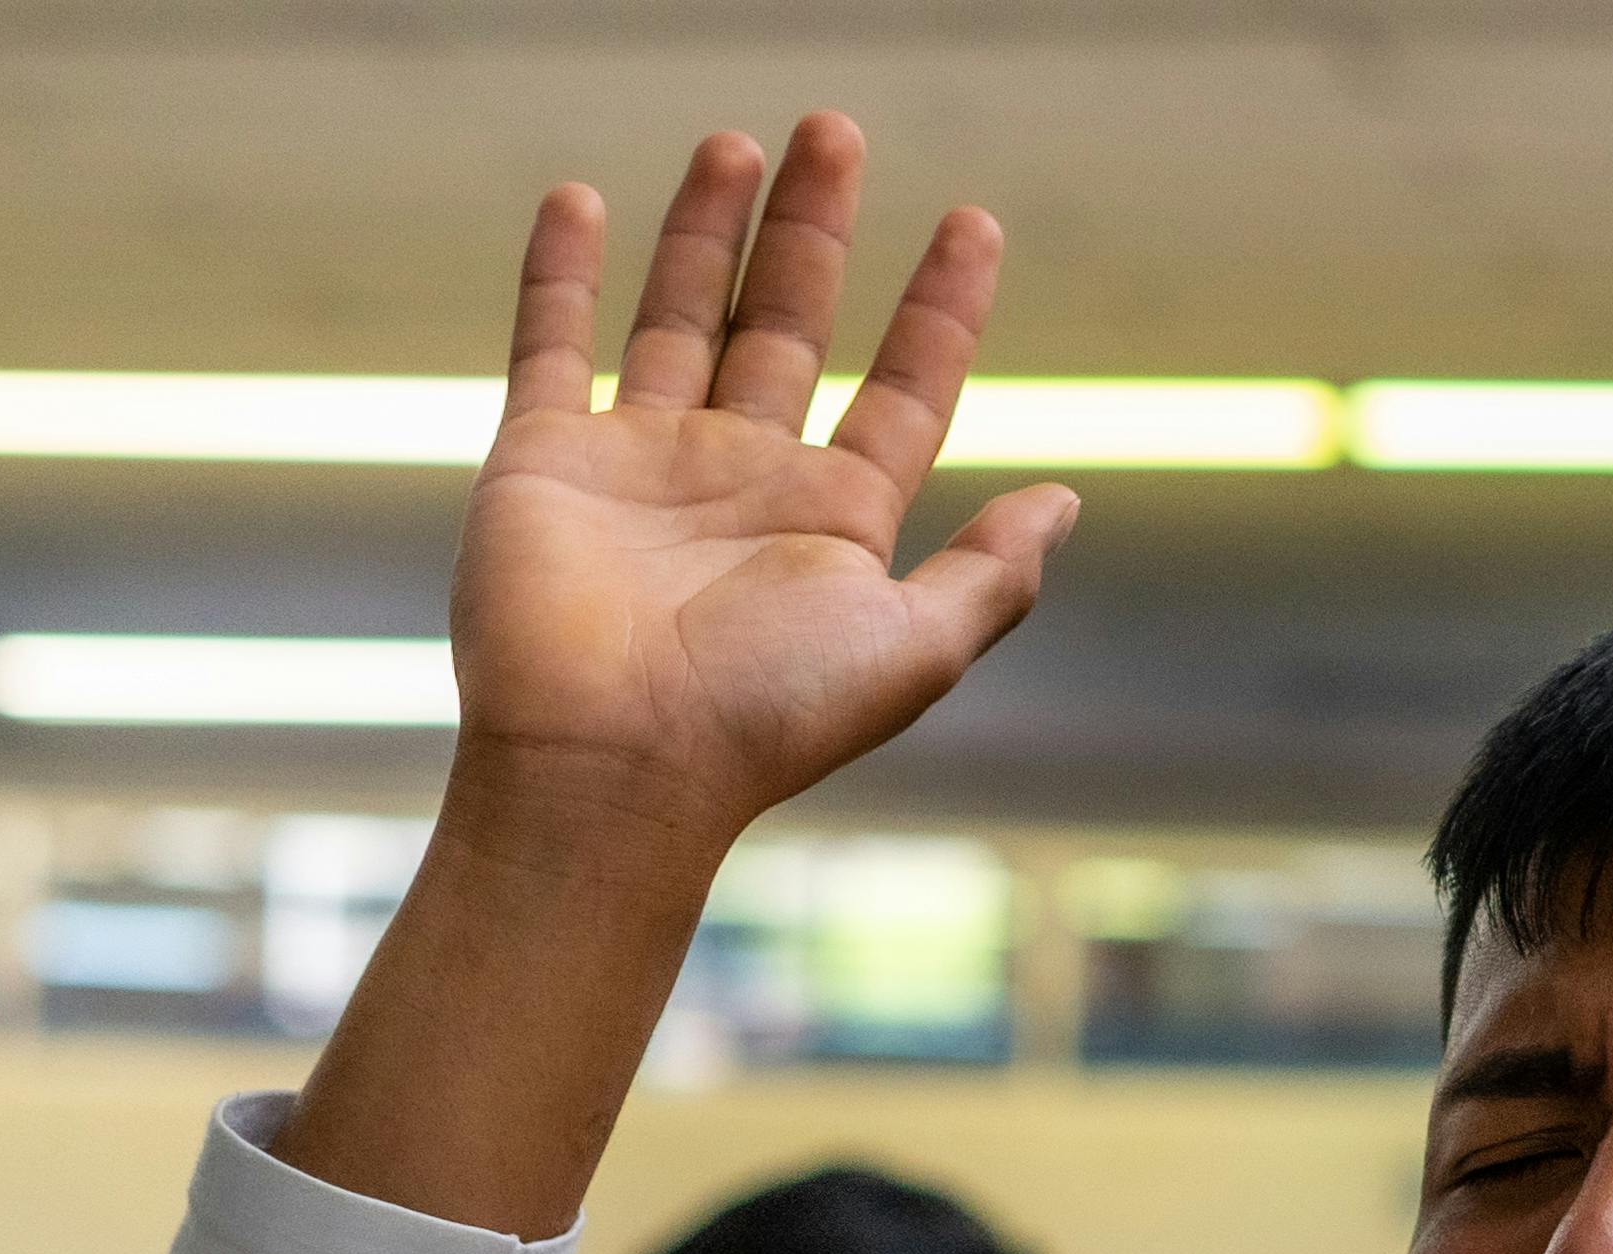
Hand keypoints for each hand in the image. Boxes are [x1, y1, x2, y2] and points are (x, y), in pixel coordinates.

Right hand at [453, 114, 1079, 855]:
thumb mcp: (913, 649)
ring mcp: (640, 463)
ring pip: (681, 314)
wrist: (612, 765)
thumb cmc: (766, 719)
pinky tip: (582, 199)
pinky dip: (562, 273)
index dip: (942, 307)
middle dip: (814, 228)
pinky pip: (553, 344)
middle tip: (835, 129)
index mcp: (833, 518)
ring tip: (740, 141)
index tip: (975, 223)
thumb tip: (1068, 503)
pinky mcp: (545, 459)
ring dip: (709, 230)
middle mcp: (741, 478)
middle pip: (788, 322)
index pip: (904, 387)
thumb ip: (990, 576)